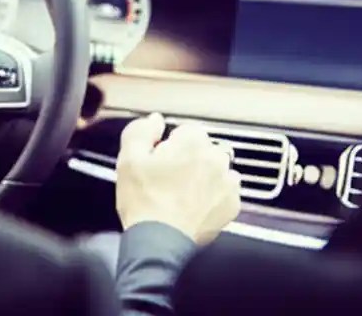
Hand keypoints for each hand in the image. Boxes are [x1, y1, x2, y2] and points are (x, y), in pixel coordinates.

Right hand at [115, 112, 242, 244]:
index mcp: (192, 142)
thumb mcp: (128, 159)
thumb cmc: (142, 200)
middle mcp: (216, 158)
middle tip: (169, 179)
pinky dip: (214, 195)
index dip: (171, 144)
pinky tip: (195, 205)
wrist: (158, 242)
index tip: (160, 160)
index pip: (186, 130)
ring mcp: (227, 182)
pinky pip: (225, 191)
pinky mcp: (233, 204)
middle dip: (190, 158)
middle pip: (204, 148)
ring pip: (217, 169)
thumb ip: (141, 130)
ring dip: (204, 175)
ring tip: (183, 193)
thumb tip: (155, 120)